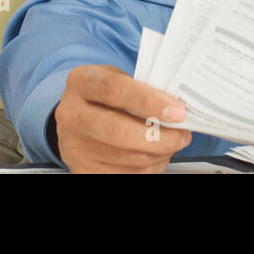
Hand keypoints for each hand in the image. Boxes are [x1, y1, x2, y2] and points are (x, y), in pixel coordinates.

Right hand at [53, 65, 192, 172]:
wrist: (77, 117)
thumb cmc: (105, 95)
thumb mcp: (117, 78)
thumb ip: (141, 89)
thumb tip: (176, 109)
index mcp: (81, 82)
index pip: (114, 90)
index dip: (149, 101)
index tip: (178, 112)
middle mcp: (71, 114)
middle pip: (119, 131)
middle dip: (158, 137)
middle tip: (182, 135)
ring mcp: (73, 145)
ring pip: (126, 157)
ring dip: (159, 154)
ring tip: (173, 144)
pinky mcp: (81, 170)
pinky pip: (124, 175)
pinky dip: (149, 168)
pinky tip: (157, 156)